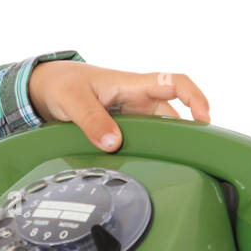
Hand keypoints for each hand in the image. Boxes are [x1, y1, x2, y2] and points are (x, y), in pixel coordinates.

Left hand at [27, 61, 210, 152]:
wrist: (46, 87)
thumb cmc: (62, 84)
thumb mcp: (73, 101)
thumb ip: (92, 121)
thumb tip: (114, 143)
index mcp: (131, 84)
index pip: (175, 82)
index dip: (195, 97)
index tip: (204, 118)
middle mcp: (137, 99)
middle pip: (172, 115)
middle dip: (183, 133)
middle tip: (190, 158)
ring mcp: (131, 115)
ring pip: (158, 131)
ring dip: (163, 146)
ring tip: (171, 167)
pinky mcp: (122, 128)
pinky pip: (142, 140)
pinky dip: (146, 151)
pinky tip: (146, 167)